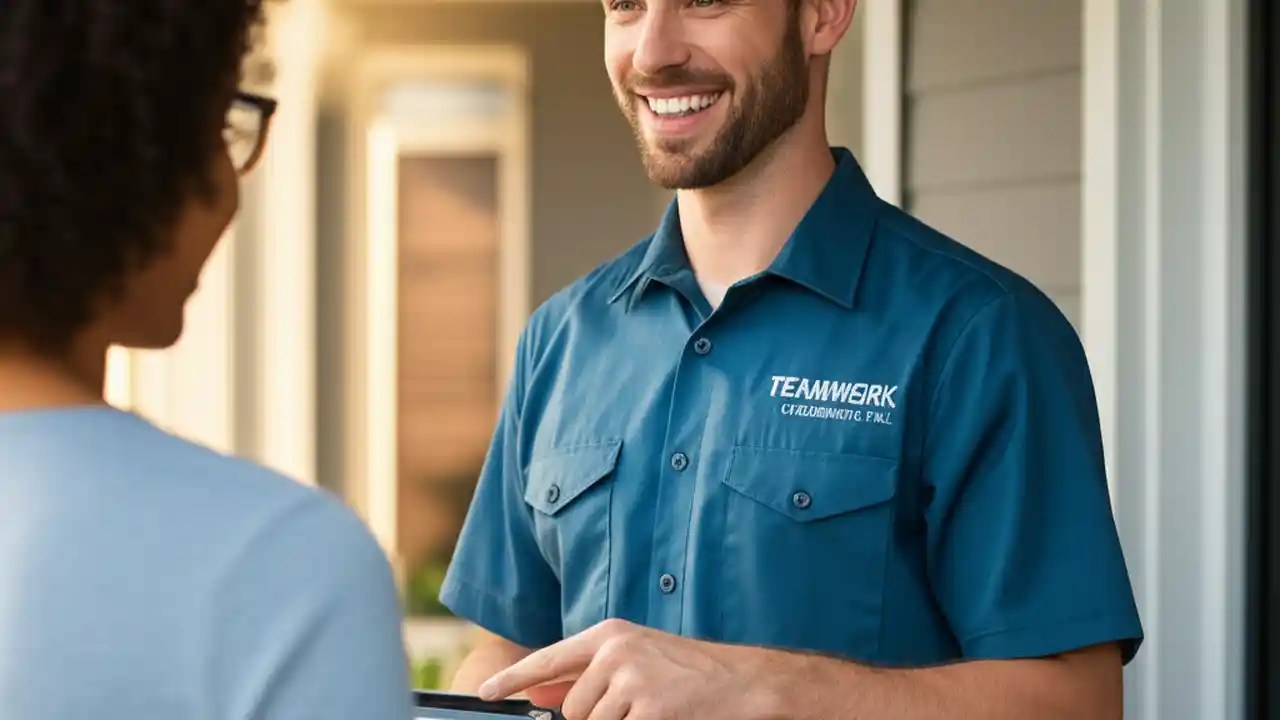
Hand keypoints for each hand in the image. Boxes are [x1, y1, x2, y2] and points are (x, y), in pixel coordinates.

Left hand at [478, 619, 785, 719]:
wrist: (747, 683)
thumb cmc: (692, 674)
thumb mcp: (639, 660)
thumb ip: (592, 675)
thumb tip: (545, 699)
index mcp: (610, 635)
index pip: (548, 659)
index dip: (513, 678)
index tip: (486, 693)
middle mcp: (615, 652)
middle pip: (575, 711)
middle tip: (640, 710)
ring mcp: (632, 682)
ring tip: (658, 712)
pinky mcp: (650, 711)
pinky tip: (666, 717)